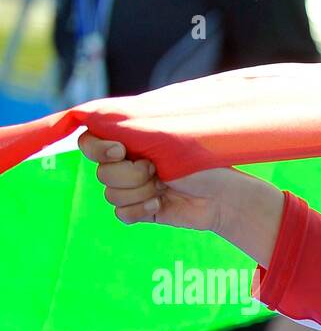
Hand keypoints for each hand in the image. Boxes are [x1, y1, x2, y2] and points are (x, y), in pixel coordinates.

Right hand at [77, 132, 284, 265]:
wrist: (223, 195)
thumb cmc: (199, 161)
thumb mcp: (162, 139)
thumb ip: (127, 129)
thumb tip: (90, 116)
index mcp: (128, 141)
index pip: (88, 143)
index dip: (98, 150)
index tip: (122, 151)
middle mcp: (125, 163)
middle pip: (102, 173)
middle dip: (133, 174)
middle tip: (158, 170)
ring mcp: (132, 188)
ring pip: (111, 195)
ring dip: (141, 192)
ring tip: (165, 187)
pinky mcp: (140, 210)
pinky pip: (121, 214)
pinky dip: (141, 210)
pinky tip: (162, 203)